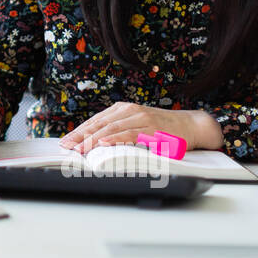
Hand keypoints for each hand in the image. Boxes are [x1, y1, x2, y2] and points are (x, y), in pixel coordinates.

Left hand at [58, 101, 201, 153]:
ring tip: (80, 148)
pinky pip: (130, 133)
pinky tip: (104, 143)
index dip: (79, 130)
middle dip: (81, 135)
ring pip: (111, 128)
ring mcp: (141, 118)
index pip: (96, 120)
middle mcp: (130, 110)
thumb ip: (120, 131)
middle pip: (100, 123)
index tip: (66, 141)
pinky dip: (115, 138)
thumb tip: (97, 145)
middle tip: (67, 146)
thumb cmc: (163, 129)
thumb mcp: (138, 126)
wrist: (191, 125)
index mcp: (123, 109)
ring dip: (93, 139)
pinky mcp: (152, 128)